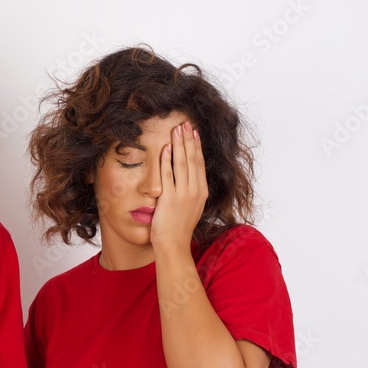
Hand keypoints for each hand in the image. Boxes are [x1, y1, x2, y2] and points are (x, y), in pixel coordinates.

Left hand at [150, 121, 207, 252]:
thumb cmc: (179, 228)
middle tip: (185, 123)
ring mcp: (183, 194)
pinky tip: (165, 148)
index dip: (196, 146)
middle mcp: (195, 190)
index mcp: (201, 191)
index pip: (199, 163)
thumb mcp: (191, 207)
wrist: (174, 245)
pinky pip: (168, 175)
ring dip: (179, 144)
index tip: (193, 132)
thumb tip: (187, 179)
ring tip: (177, 129)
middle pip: (192, 159)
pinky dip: (167, 160)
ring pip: (182, 163)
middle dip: (188, 140)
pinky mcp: (170, 198)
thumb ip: (190, 192)